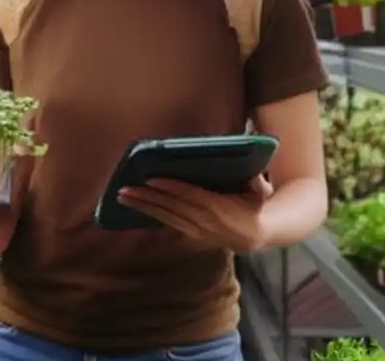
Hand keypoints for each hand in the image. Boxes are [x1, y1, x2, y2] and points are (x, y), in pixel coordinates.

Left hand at [117, 175, 273, 252]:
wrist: (261, 233)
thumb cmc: (256, 202)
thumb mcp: (255, 186)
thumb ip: (246, 172)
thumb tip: (240, 147)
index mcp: (220, 206)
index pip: (190, 195)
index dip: (170, 188)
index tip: (151, 179)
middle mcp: (205, 220)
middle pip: (172, 207)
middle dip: (147, 198)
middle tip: (124, 190)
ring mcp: (198, 231)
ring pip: (167, 217)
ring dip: (144, 207)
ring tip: (124, 198)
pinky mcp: (194, 237)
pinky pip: (170, 224)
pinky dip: (153, 216)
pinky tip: (138, 209)